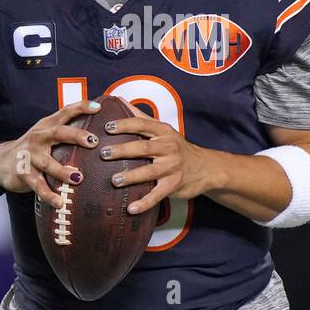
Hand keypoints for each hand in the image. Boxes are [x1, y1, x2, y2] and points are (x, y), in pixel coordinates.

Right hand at [0, 100, 99, 206]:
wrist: (2, 162)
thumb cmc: (33, 148)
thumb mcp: (46, 134)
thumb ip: (66, 131)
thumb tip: (98, 133)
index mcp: (47, 126)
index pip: (65, 112)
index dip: (81, 107)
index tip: (98, 107)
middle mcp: (39, 138)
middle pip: (58, 133)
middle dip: (76, 136)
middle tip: (93, 142)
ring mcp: (30, 156)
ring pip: (47, 163)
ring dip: (63, 171)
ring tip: (78, 178)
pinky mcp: (24, 174)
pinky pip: (38, 186)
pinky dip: (49, 195)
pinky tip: (60, 203)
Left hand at [99, 112, 217, 213]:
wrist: (206, 168)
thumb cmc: (177, 148)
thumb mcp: (163, 130)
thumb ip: (141, 118)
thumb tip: (118, 100)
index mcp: (164, 132)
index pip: (142, 125)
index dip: (124, 125)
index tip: (107, 127)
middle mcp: (168, 148)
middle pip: (143, 148)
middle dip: (122, 151)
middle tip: (103, 154)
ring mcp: (172, 168)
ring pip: (149, 172)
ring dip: (130, 177)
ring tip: (114, 180)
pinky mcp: (174, 186)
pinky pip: (157, 195)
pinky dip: (144, 203)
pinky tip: (131, 209)